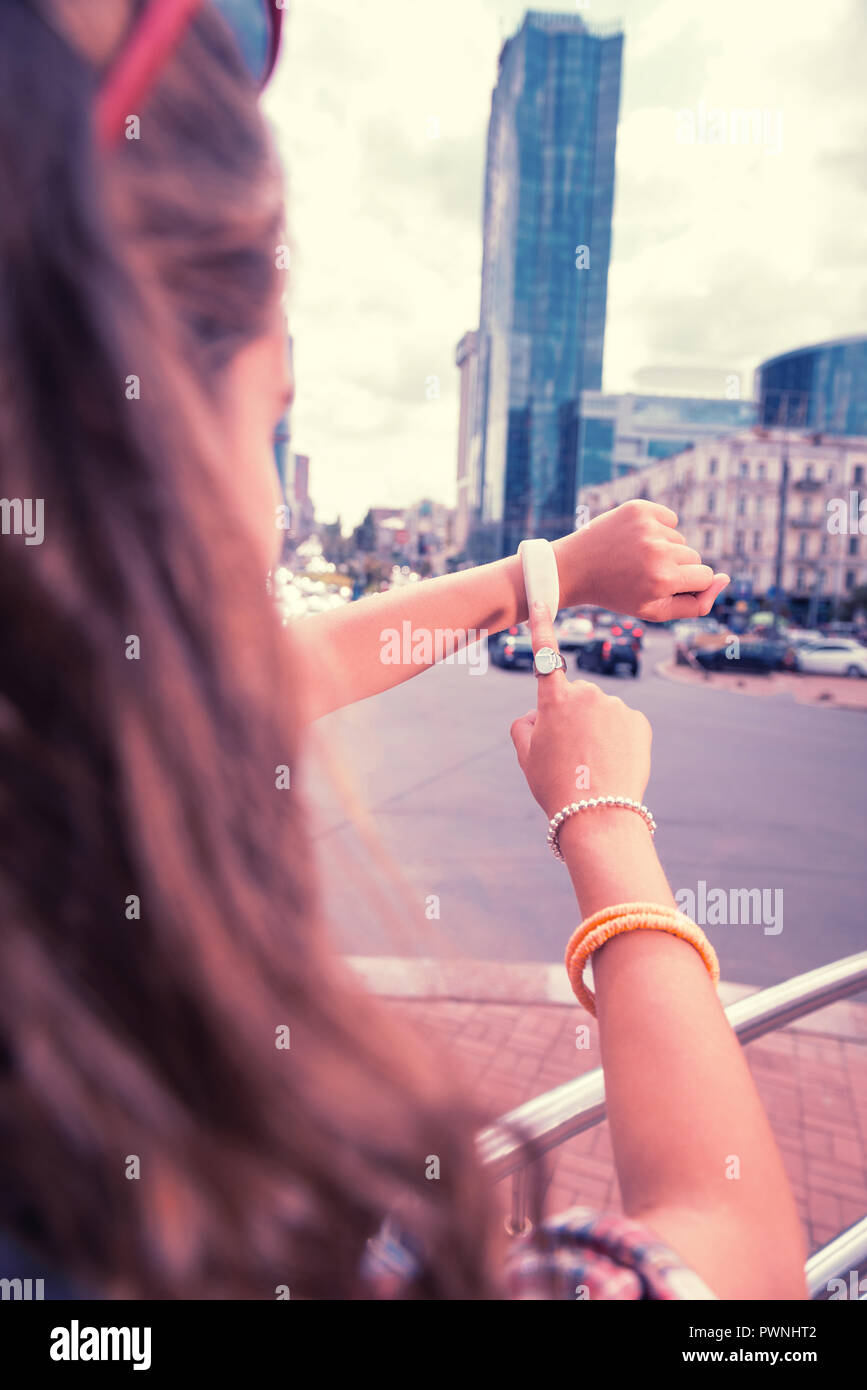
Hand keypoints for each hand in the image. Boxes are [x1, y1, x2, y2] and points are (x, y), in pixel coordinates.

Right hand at [510, 603, 651, 819]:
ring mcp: (615, 706)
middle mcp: (586, 694)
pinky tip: (612, 763)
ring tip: (593, 765)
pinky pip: (623, 725)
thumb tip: (536, 714)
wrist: (597, 815)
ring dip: (597, 730)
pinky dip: (618, 739)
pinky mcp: (638, 720)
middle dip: (572, 716)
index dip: (542, 624)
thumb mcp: (525, 756)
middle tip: (568, 754)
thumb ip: (524, 726)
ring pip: (601, 712)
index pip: (545, 654)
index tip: (542, 597)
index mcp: (554, 700)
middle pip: (576, 697)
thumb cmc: (554, 786)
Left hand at [552, 499, 729, 621]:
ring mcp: (648, 526)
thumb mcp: (655, 611)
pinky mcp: (639, 509)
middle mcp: (659, 551)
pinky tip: (635, 539)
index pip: (705, 575)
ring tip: (635, 557)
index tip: (664, 585)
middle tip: (643, 573)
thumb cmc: (616, 594)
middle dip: (676, 566)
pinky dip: (658, 528)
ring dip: (665, 547)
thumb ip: (696, 604)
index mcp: (664, 580)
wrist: (575, 568)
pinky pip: (669, 518)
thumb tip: (725, 578)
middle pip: (694, 556)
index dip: (687, 583)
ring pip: (679, 538)